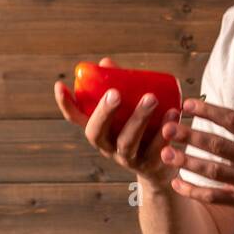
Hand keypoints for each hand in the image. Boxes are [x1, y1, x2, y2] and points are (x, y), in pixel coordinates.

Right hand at [54, 56, 179, 182]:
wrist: (162, 172)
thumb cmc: (142, 133)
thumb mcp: (128, 113)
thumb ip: (120, 88)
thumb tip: (105, 62)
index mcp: (100, 133)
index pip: (76, 120)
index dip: (65, 104)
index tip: (59, 85)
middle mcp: (108, 148)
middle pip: (97, 133)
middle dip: (104, 112)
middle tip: (116, 93)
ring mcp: (128, 160)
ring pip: (128, 142)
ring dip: (138, 119)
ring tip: (152, 97)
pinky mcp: (151, 166)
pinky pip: (156, 151)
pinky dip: (165, 132)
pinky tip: (173, 112)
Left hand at [161, 99, 233, 218]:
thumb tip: (213, 111)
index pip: (231, 119)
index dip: (207, 110)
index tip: (186, 104)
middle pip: (217, 145)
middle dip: (190, 135)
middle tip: (167, 129)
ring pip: (213, 171)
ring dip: (187, 162)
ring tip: (166, 154)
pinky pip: (214, 197)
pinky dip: (193, 190)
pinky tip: (176, 183)